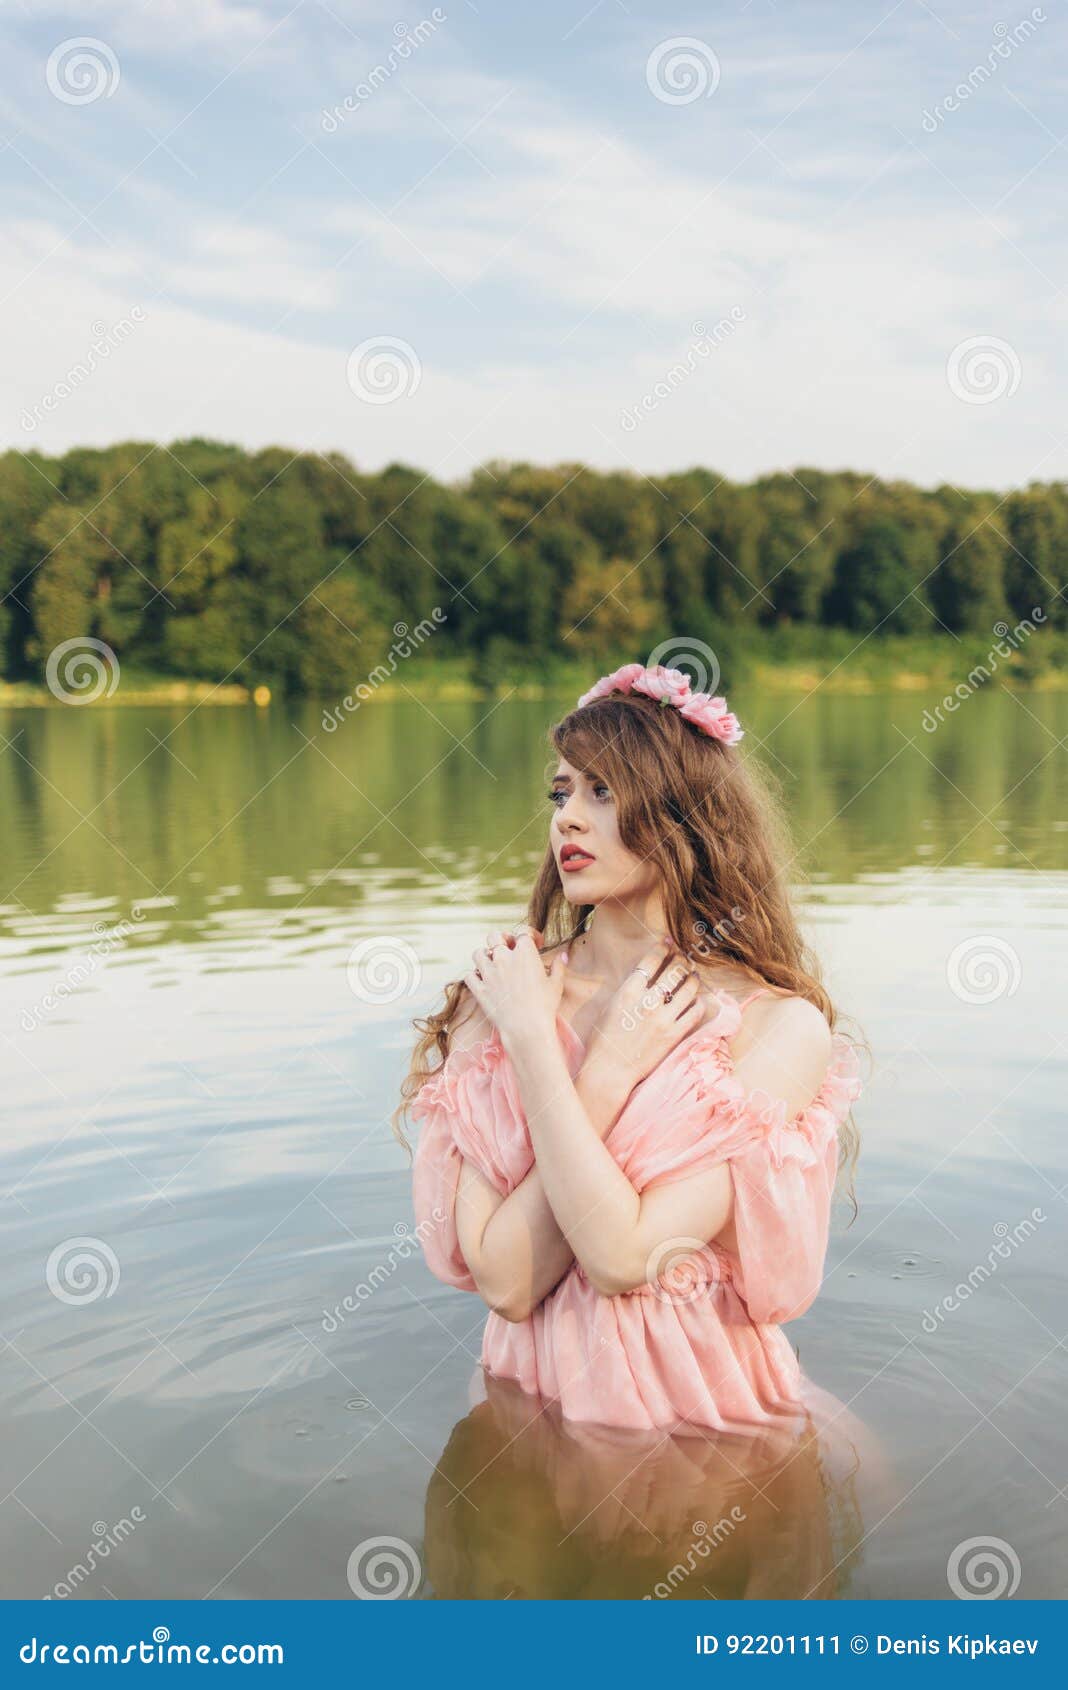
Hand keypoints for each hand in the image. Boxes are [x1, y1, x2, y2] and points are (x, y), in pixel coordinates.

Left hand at [464, 926, 568, 1054]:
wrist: (527, 1028)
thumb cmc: (545, 1006)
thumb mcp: (556, 984)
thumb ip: (558, 966)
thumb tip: (562, 955)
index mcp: (525, 953)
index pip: (523, 933)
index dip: (530, 935)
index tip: (536, 943)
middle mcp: (504, 958)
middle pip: (495, 936)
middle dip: (502, 939)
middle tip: (509, 947)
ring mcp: (489, 973)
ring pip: (478, 953)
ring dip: (485, 955)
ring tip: (493, 962)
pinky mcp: (479, 989)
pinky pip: (469, 975)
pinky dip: (474, 976)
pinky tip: (482, 979)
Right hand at [582, 942, 704, 1090]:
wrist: (609, 1070)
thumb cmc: (603, 1039)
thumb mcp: (610, 1006)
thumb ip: (628, 989)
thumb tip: (644, 974)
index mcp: (628, 992)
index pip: (651, 961)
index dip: (662, 948)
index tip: (668, 942)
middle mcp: (647, 1003)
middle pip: (673, 970)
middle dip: (681, 959)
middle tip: (683, 958)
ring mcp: (663, 1019)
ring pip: (688, 989)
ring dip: (693, 978)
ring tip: (693, 976)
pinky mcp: (674, 1036)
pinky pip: (694, 1012)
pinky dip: (698, 1002)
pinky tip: (696, 999)